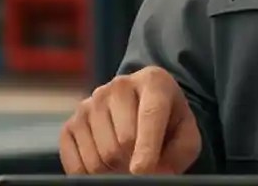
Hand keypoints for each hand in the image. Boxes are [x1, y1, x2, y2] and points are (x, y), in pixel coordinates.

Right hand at [60, 66, 201, 174]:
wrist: (142, 107)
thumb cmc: (168, 123)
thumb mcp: (186, 134)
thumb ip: (178, 154)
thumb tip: (152, 174)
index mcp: (153, 82)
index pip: (149, 115)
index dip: (146, 146)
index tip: (142, 170)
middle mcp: (118, 86)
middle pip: (121, 142)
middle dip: (133, 162)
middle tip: (141, 161)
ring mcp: (91, 103)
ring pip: (98, 156)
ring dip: (114, 169)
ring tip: (126, 159)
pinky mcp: (71, 123)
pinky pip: (75, 163)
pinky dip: (90, 175)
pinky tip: (105, 165)